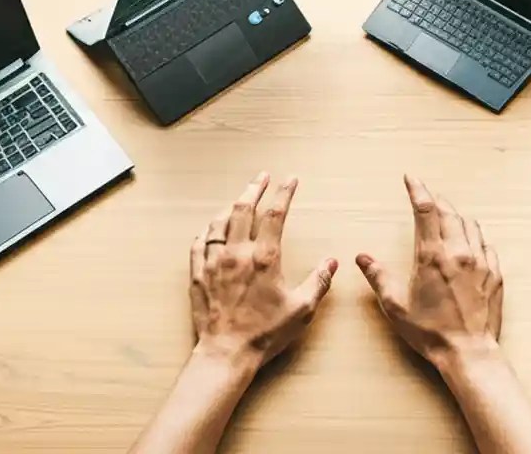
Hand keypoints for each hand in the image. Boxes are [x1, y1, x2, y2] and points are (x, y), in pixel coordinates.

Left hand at [190, 172, 337, 370]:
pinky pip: (199, 243)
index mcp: (265, 257)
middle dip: (254, 188)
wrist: (226, 353)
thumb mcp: (301, 309)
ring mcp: (214, 262)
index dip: (284, 193)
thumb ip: (319, 282)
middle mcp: (237, 252)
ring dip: (231, 206)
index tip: (290, 180)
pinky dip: (207, 231)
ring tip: (240, 199)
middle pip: (243, 208)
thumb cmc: (265, 334)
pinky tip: (211, 229)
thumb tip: (332, 262)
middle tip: (262, 176)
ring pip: (219, 222)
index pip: (275, 214)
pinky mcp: (198, 274)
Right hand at [356, 174, 503, 369]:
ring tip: (445, 216)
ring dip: (455, 215)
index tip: (411, 178)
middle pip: (448, 212)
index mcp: (432, 256)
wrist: (468, 352)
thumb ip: (378, 276)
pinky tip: (468, 241)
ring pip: (470, 224)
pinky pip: (486, 243)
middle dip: (436, 199)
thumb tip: (362, 257)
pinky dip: (474, 236)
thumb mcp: (395, 305)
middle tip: (426, 195)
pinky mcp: (495, 274)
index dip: (418, 190)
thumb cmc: (431, 332)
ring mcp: (481, 261)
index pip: (425, 210)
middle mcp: (459, 252)